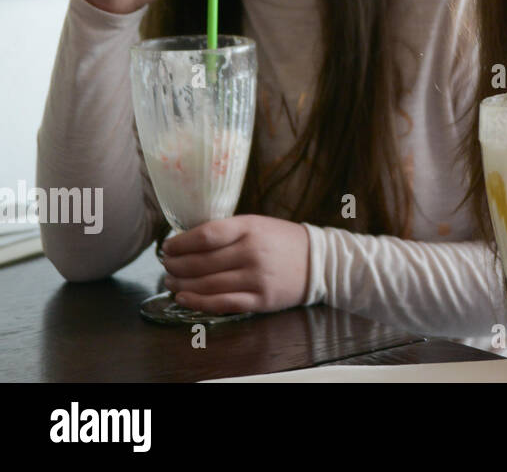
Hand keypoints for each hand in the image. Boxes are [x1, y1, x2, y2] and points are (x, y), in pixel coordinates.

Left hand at [160, 215, 308, 314]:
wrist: (318, 261)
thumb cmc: (281, 241)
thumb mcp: (257, 224)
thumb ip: (226, 232)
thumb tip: (186, 243)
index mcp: (250, 228)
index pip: (206, 235)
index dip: (180, 243)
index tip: (167, 247)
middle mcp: (252, 252)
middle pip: (201, 263)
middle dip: (176, 266)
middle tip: (166, 266)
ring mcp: (257, 278)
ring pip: (207, 285)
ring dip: (182, 285)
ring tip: (171, 282)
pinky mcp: (260, 299)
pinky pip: (222, 304)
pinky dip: (198, 302)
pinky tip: (184, 298)